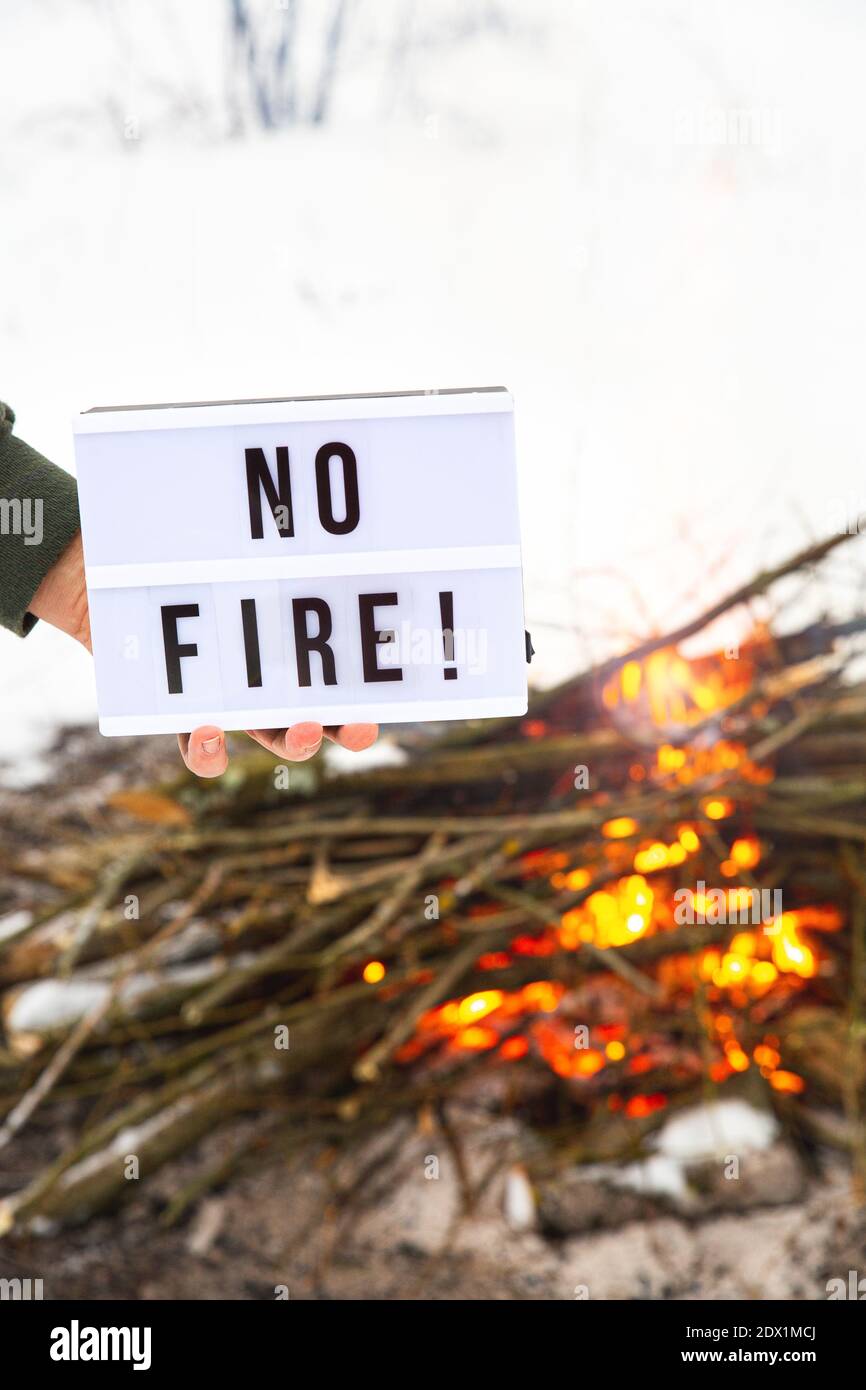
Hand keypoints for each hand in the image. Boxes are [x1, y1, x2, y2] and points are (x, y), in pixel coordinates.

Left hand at [30, 533, 378, 776]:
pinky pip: (199, 749)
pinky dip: (208, 752)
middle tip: (358, 726)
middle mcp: (271, 673)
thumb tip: (306, 445)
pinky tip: (209, 733)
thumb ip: (264, 511)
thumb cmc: (176, 540)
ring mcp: (231, 695)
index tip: (389, 696)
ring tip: (297, 731)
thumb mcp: (223, 524)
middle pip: (325, 710)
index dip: (371, 691)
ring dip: (293, 741)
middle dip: (346, 727)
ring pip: (272, 735)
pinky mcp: (180, 709)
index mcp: (294, 635)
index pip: (345, 672)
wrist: (103, 567)